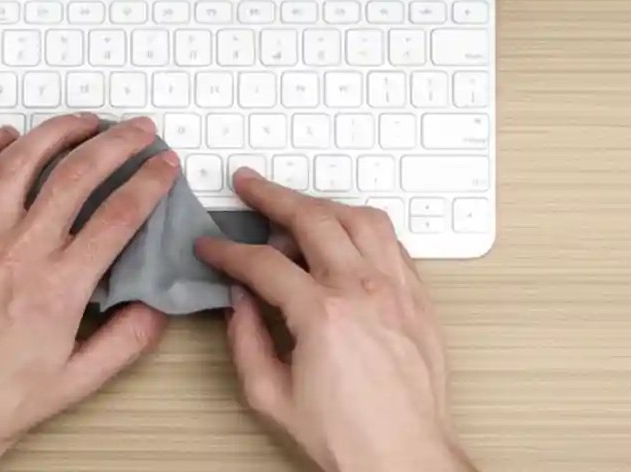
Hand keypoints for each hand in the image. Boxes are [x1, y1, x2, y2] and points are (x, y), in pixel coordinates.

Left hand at [0, 114, 178, 471]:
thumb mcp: (78, 381)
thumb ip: (126, 340)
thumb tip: (155, 308)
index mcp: (57, 287)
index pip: (117, 216)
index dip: (149, 182)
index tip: (164, 165)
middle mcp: (18, 253)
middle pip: (76, 175)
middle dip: (116, 143)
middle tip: (137, 129)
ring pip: (19, 162)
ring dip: (55, 132)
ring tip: (82, 122)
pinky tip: (3, 137)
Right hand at [196, 169, 476, 471]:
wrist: (406, 458)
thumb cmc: (348, 437)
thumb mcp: (271, 396)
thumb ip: (245, 341)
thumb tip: (238, 302)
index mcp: (323, 314)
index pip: (263, 262)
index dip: (228, 250)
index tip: (212, 246)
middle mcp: (363, 290)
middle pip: (312, 218)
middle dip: (272, 196)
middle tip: (248, 185)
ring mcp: (397, 289)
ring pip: (361, 218)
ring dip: (324, 204)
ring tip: (298, 205)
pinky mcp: (419, 299)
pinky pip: (392, 242)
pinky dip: (363, 229)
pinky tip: (345, 235)